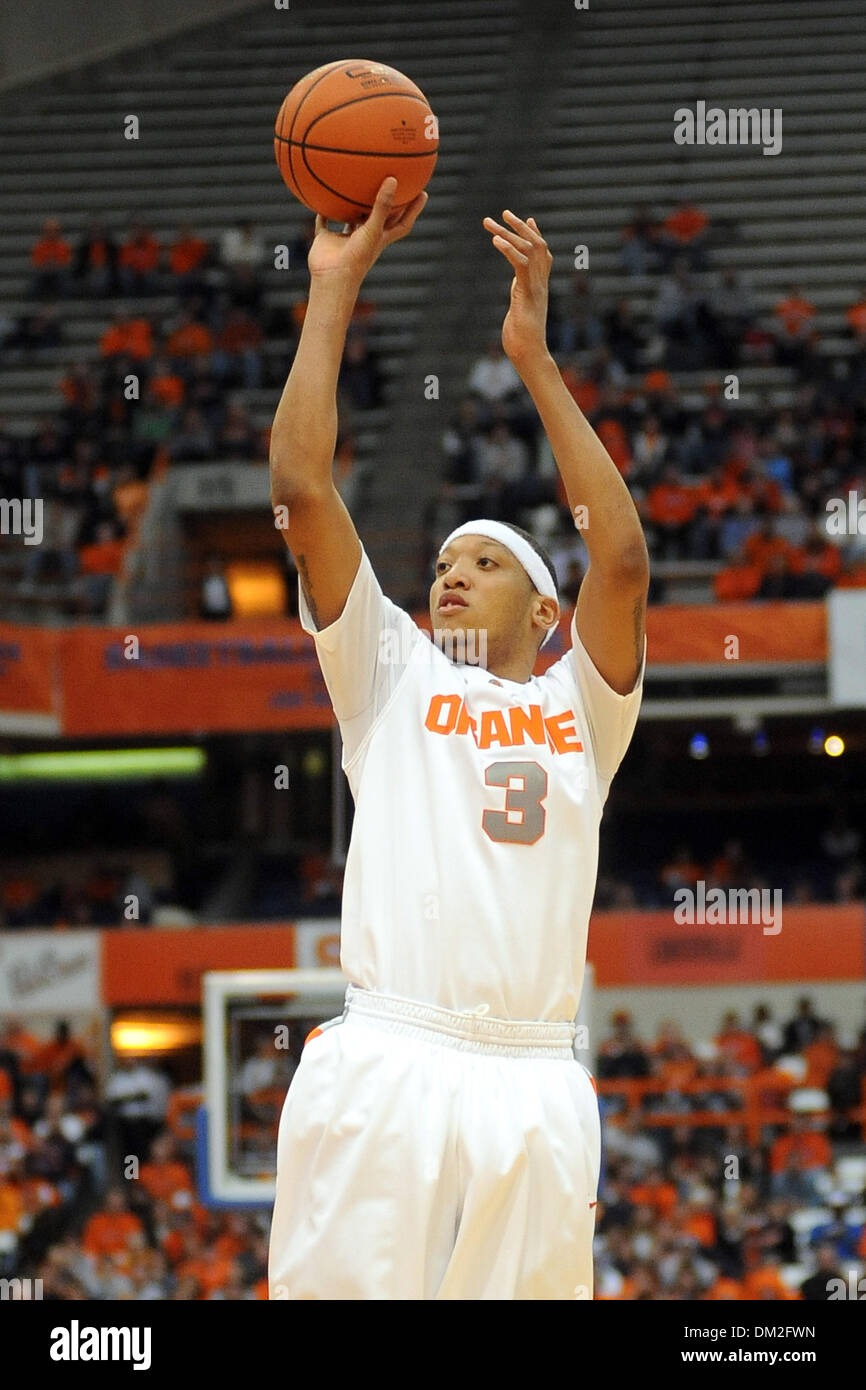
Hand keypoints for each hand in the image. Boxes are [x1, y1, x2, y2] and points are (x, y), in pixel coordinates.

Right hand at [308, 176, 427, 286]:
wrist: (332, 278)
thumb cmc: (357, 257)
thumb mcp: (373, 230)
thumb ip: (382, 206)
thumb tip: (392, 179)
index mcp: (380, 239)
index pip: (401, 223)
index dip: (413, 210)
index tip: (423, 193)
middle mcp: (364, 238)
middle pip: (378, 218)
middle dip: (386, 203)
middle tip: (393, 182)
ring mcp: (345, 240)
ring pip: (350, 219)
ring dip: (352, 206)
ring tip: (356, 185)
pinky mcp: (327, 240)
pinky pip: (324, 222)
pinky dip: (323, 212)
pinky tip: (321, 197)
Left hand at [482, 209, 552, 365]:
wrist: (530, 354)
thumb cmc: (523, 341)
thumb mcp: (520, 313)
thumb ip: (520, 299)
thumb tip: (518, 296)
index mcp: (538, 286)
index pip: (542, 254)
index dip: (535, 235)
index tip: (526, 219)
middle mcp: (540, 283)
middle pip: (536, 245)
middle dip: (520, 227)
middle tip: (503, 212)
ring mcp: (536, 287)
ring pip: (529, 249)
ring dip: (509, 232)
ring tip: (491, 222)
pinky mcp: (528, 293)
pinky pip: (520, 264)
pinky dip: (508, 249)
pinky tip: (495, 240)